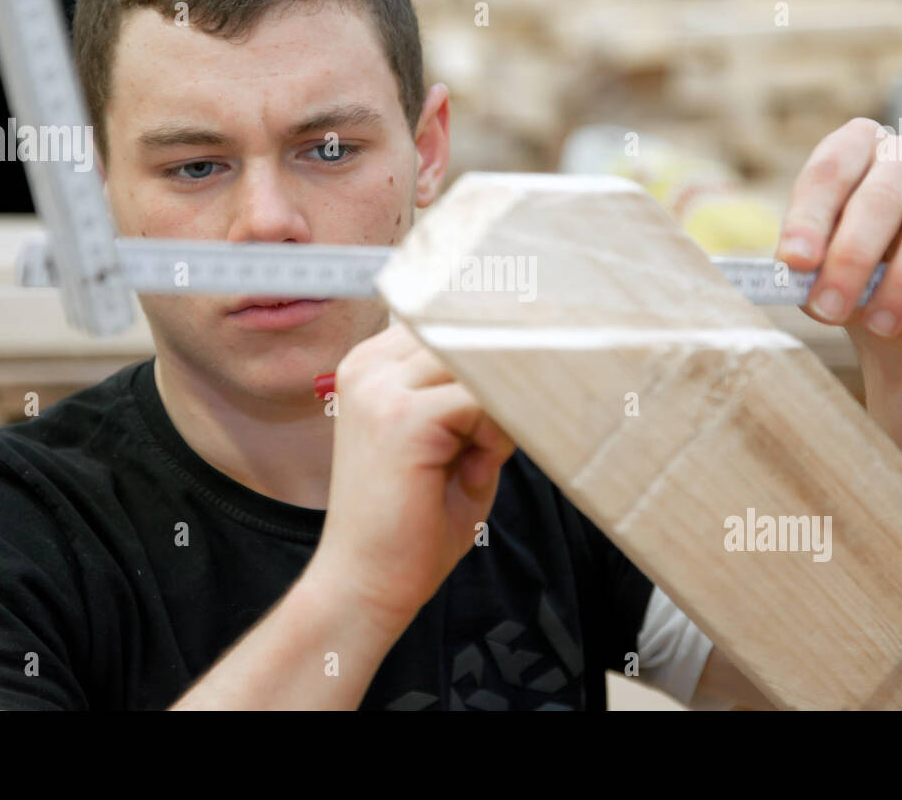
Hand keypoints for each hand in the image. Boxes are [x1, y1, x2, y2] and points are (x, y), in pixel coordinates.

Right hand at [313, 322, 514, 628]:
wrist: (366, 583)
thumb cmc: (414, 520)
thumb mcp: (453, 442)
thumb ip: (479, 397)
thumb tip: (535, 359)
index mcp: (373, 364)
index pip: (449, 319)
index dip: (492, 346)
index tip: (532, 361)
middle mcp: (370, 365)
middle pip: (466, 334)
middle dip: (503, 377)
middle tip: (505, 431)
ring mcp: (381, 388)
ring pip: (478, 363)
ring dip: (500, 406)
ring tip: (482, 456)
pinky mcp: (403, 418)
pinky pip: (480, 400)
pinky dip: (495, 432)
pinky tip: (476, 467)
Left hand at [774, 118, 901, 351]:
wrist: (897, 311)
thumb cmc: (845, 275)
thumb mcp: (815, 270)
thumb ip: (807, 267)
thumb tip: (803, 271)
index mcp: (854, 150)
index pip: (829, 171)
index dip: (809, 218)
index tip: (795, 262)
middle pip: (881, 198)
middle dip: (852, 260)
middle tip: (829, 309)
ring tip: (880, 325)